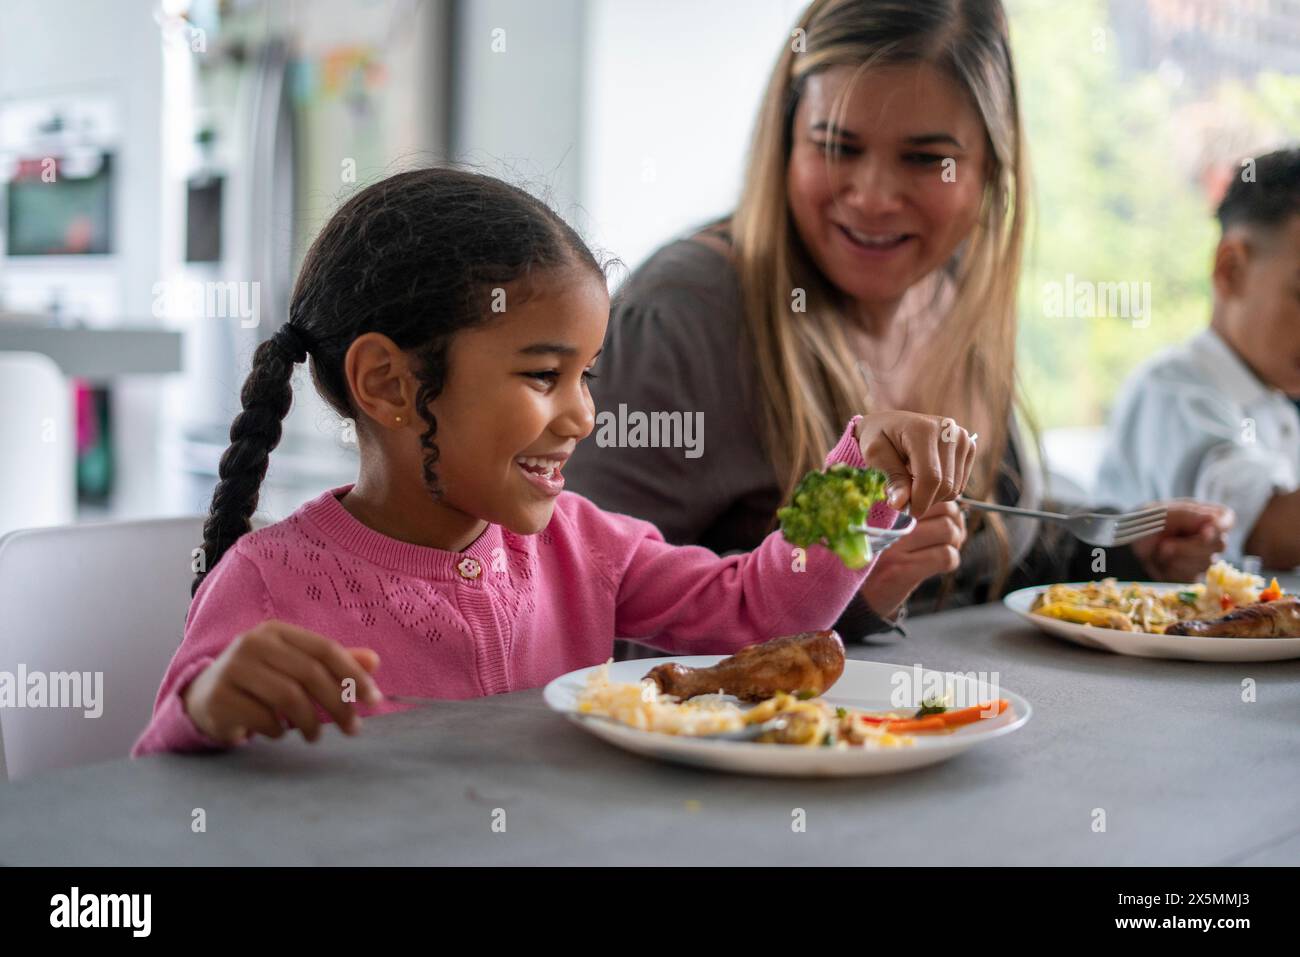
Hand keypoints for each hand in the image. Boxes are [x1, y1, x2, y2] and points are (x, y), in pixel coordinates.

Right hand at [182, 620, 383, 745]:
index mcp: (276, 631)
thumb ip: (333, 664)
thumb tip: (374, 661)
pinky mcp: (219, 697)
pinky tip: (278, 731)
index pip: (325, 649)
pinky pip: (264, 718)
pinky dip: (279, 730)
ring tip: (314, 735)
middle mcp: (252, 643)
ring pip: (289, 698)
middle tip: (352, 728)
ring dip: (310, 723)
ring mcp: (232, 668)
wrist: (205, 697)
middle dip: (338, 704)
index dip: (353, 674)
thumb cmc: (260, 681)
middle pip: (310, 674)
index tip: (373, 700)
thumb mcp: (294, 667)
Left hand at [855, 412, 976, 516]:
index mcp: (924, 429)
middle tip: (903, 498)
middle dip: (923, 501)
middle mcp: (949, 431)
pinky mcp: (969, 447)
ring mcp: (962, 438)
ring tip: (912, 485)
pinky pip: (959, 485)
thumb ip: (891, 477)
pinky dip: (942, 490)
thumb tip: (900, 504)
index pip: (930, 477)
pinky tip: (926, 479)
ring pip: (954, 489)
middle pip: (945, 485)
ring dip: (932, 497)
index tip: (903, 509)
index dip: (918, 501)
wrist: (890, 423)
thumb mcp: (874, 454)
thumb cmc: (877, 436)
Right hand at [860, 501, 966, 618]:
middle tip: (949, 538)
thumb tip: (954, 510)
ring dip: (955, 543)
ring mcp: (894, 547)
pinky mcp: (901, 571)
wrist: (852, 595)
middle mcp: (887, 523)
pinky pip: (944, 557)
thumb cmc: (876, 560)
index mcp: (884, 509)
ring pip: (948, 531)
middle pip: (945, 510)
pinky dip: (950, 561)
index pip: (930, 494)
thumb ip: (911, 517)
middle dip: (956, 525)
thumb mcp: (886, 531)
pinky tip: (938, 567)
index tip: (944, 521)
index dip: (945, 508)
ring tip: (945, 551)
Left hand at [1129, 499, 1233, 582]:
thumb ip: (1189, 515)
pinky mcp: (1193, 575)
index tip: (1205, 532)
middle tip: (1165, 545)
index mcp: (1205, 515)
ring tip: (1161, 550)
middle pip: (1218, 544)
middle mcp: (1210, 537)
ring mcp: (1204, 557)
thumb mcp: (1163, 513)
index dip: (1219, 527)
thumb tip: (1214, 522)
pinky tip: (1163, 563)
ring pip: (1205, 563)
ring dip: (1177, 558)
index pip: (1226, 519)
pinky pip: (1191, 577)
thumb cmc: (1147, 522)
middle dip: (1188, 547)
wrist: (1128, 544)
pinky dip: (1173, 571)